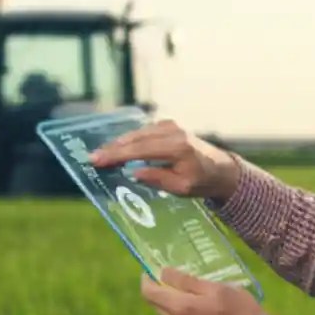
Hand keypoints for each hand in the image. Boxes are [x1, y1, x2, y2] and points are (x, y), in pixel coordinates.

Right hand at [88, 119, 239, 200]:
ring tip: (102, 154)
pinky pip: (144, 131)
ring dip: (119, 143)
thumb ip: (158, 179)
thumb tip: (134, 172)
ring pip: (138, 133)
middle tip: (92, 158)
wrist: (221, 169)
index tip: (97, 160)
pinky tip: (118, 147)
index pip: (140, 150)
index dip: (116, 155)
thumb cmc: (202, 181)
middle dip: (112, 148)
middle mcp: (173, 132)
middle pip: (135, 139)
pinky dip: (130, 139)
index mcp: (177, 148)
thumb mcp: (181, 188)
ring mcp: (171, 126)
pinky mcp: (169, 125)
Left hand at [140, 267, 265, 314]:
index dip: (147, 279)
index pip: (149, 293)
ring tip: (195, 298)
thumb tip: (163, 272)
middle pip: (158, 306)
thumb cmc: (240, 311)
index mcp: (180, 309)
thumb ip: (187, 281)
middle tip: (175, 280)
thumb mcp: (217, 289)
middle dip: (162, 292)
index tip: (151, 270)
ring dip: (175, 306)